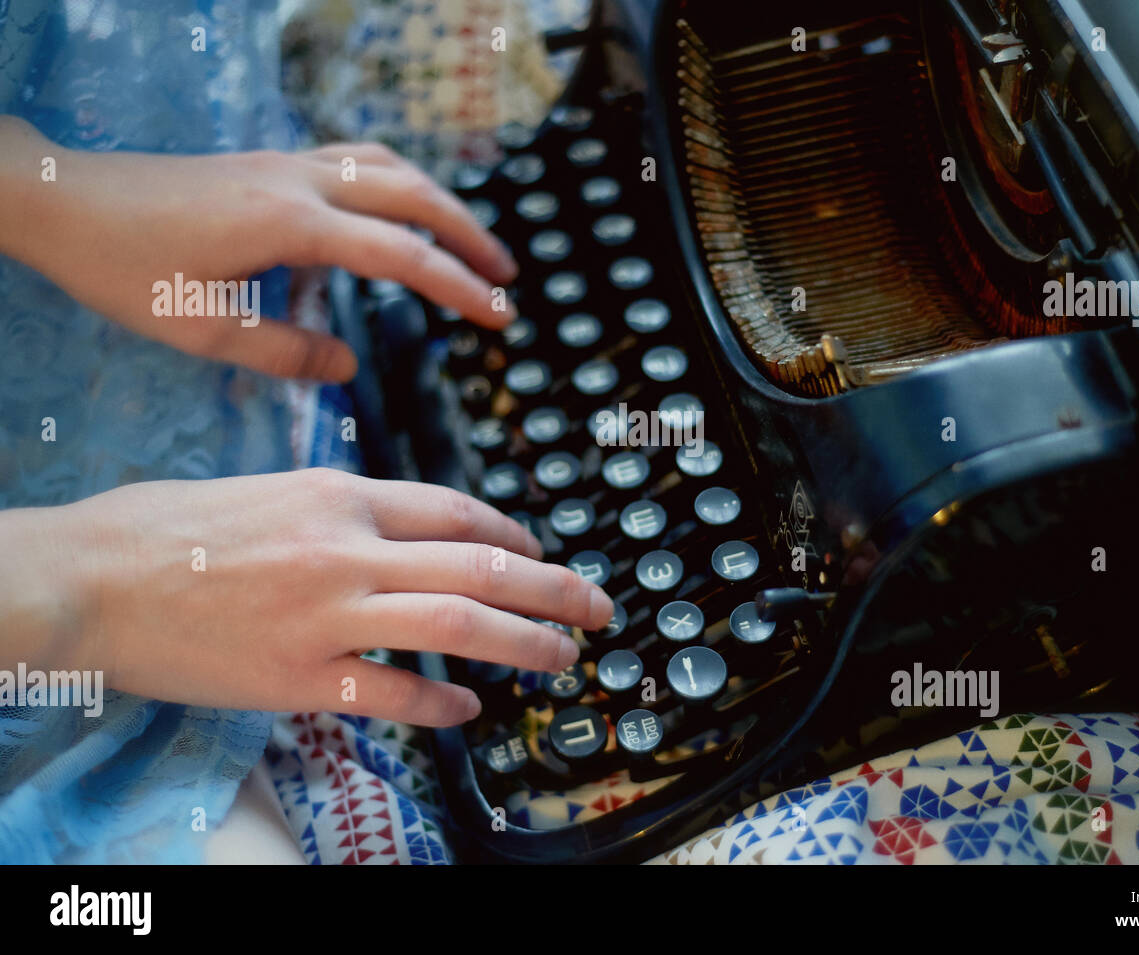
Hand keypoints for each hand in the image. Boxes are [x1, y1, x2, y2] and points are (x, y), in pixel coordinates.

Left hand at [0, 116, 517, 381]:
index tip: (499, 316)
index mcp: (292, 224)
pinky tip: (397, 216)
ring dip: (439, 202)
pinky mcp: (273, 162)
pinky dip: (397, 184)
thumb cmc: (124, 268)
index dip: (458, 287)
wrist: (64, 199)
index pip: (400, 255)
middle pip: (413, 195)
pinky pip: (357, 160)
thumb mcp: (202, 328)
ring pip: (389, 166)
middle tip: (507, 278)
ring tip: (471, 243)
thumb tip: (348, 368)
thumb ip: (284, 352)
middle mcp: (302, 182)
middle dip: (469, 236)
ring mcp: (288, 163)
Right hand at [0, 469, 612, 725]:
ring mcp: (329, 613)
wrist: (92, 578)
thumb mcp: (269, 489)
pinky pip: (394, 692)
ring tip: (563, 658)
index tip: (539, 553)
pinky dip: (440, 704)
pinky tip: (467, 712)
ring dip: (526, 643)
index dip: (513, 536)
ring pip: (459, 626)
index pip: (457, 513)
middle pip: (483, 567)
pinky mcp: (301, 675)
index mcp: (342, 494)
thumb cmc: (168, 528)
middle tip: (598, 607)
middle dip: (555, 588)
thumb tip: (398, 527)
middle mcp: (350, 547)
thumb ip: (342, 508)